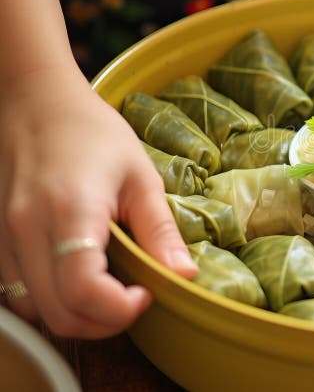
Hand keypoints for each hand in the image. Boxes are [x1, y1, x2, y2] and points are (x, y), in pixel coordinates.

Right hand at [0, 67, 195, 337]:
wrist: (36, 102)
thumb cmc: (93, 132)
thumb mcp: (140, 176)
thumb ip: (160, 230)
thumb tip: (184, 275)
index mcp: (69, 211)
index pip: (85, 292)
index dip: (121, 309)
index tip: (148, 292)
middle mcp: (27, 231)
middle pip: (60, 314)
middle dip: (105, 322)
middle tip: (135, 297)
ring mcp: (4, 239)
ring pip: (35, 310)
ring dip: (77, 315)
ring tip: (110, 288)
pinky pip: (18, 293)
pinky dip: (51, 299)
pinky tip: (79, 276)